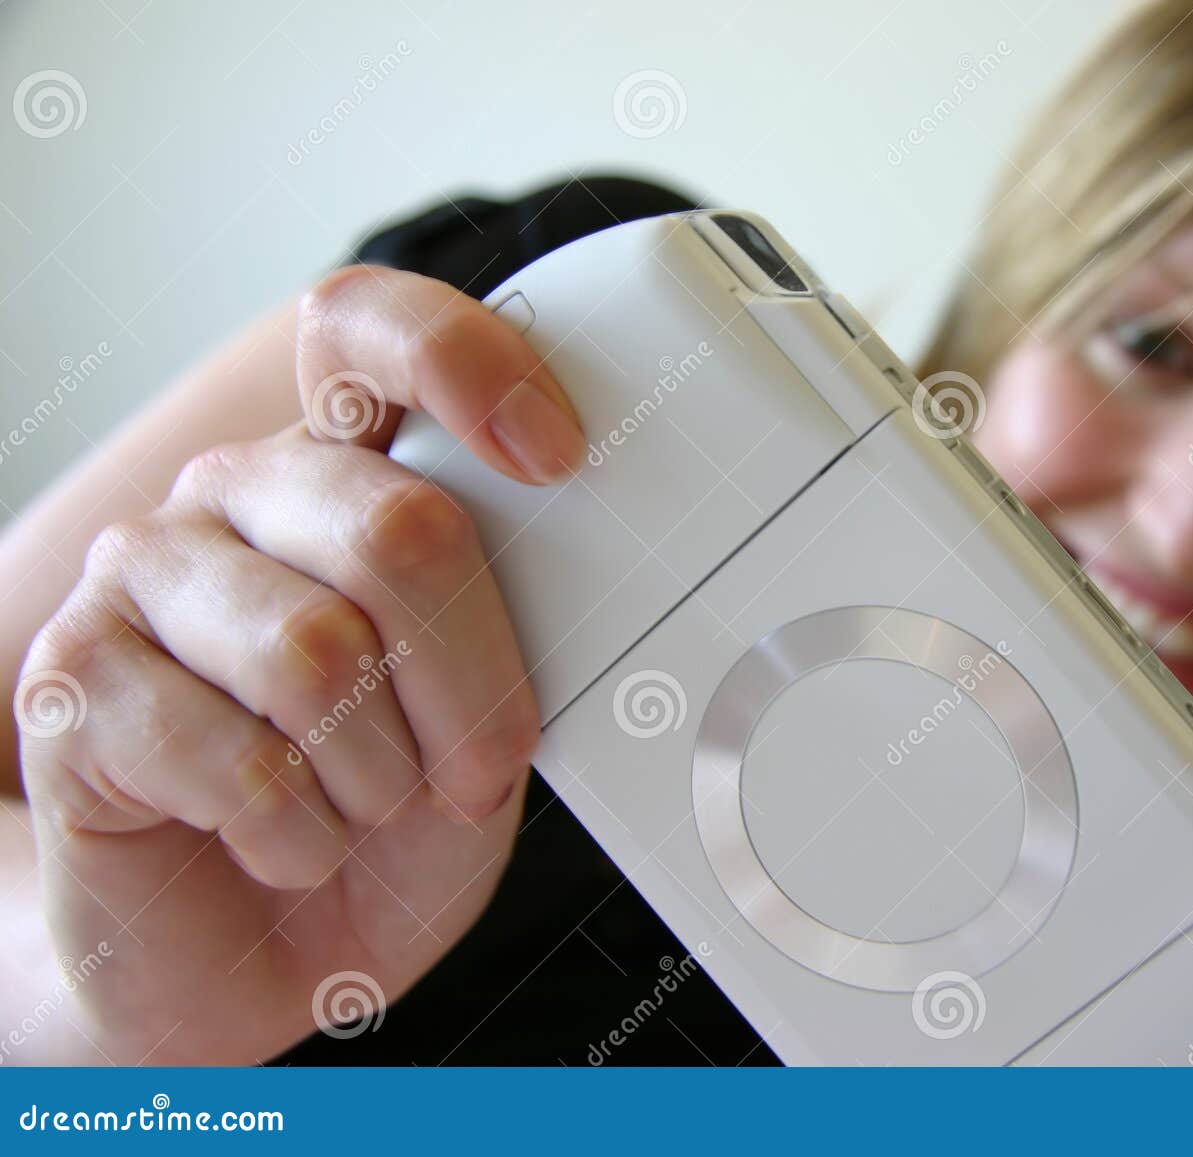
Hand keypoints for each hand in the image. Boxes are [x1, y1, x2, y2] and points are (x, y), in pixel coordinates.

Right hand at [15, 264, 582, 1063]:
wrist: (262, 954)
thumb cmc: (382, 821)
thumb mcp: (484, 719)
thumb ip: (506, 623)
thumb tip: (588, 563)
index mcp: (341, 472)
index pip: (369, 332)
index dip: (463, 360)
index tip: (556, 455)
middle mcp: (234, 495)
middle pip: (393, 528)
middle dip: (470, 684)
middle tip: (472, 766)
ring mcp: (141, 575)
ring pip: (317, 652)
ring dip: (378, 775)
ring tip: (362, 807)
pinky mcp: (73, 680)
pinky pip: (234, 757)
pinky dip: (296, 835)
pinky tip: (284, 841)